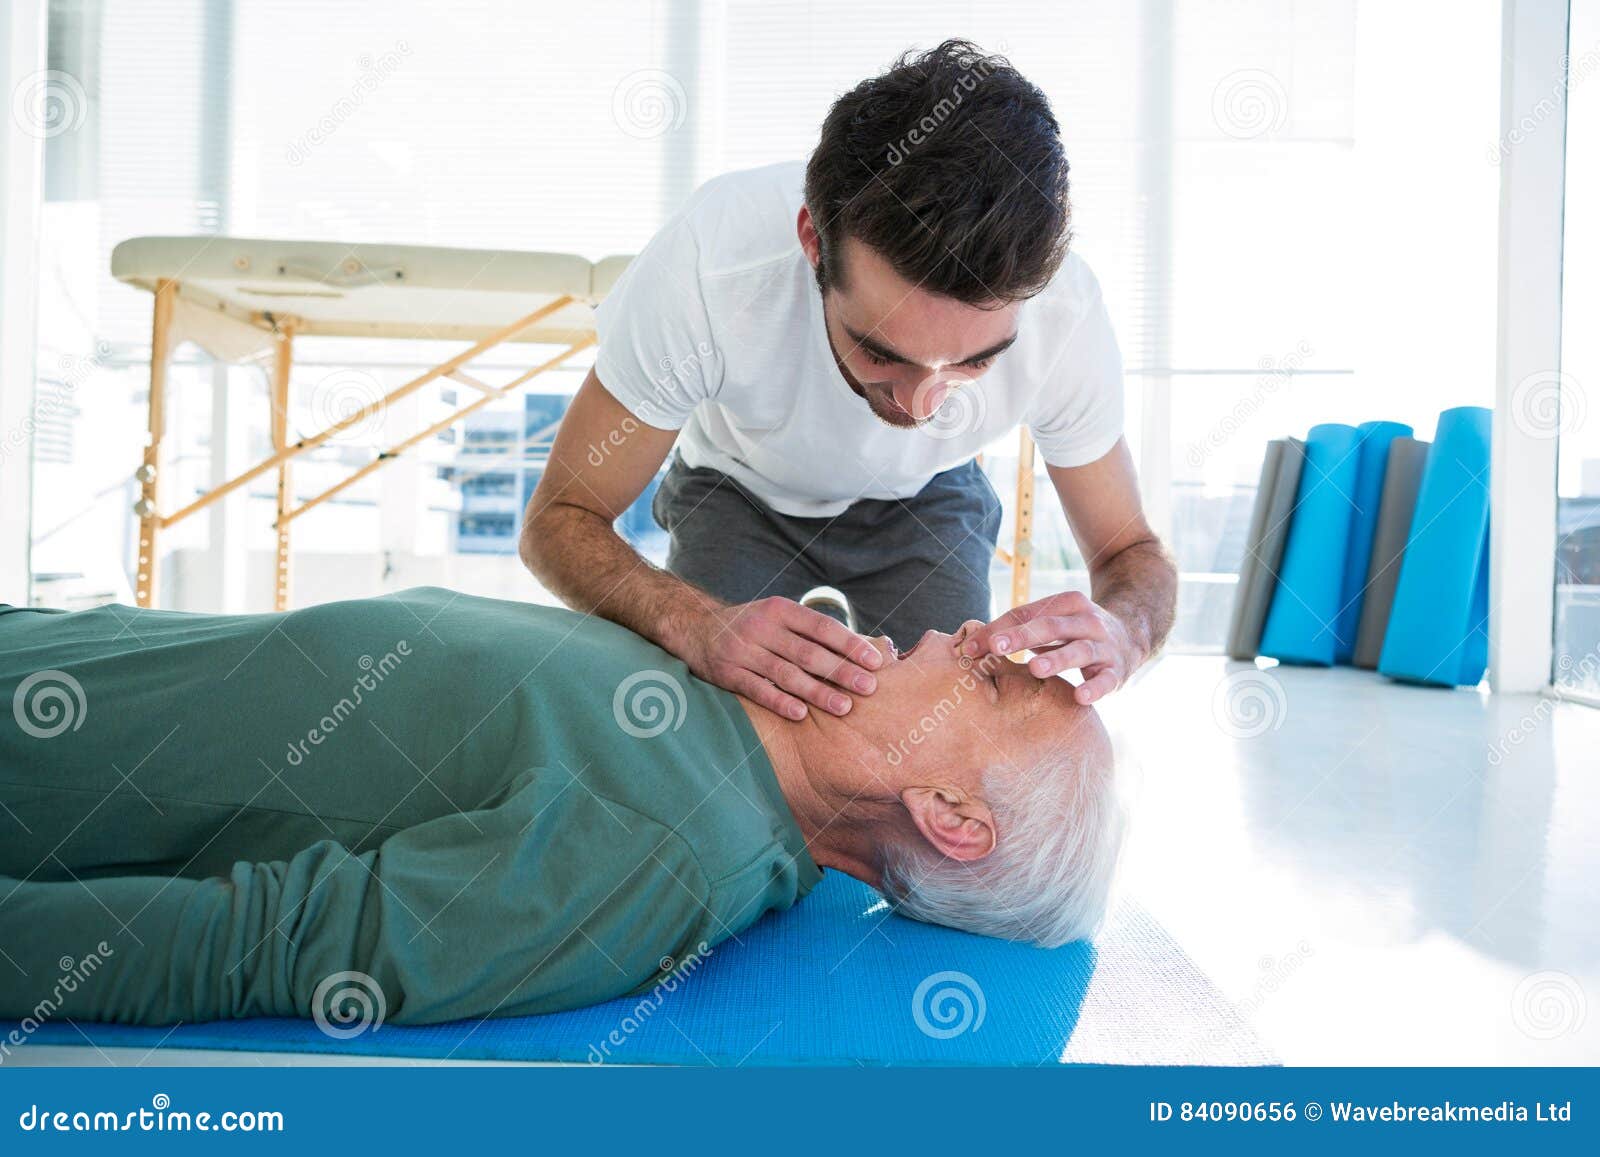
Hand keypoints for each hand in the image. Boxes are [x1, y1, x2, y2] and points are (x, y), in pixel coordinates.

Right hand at [679, 597, 884, 720]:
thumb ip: (810, 631)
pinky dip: (779, 701)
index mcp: (780, 610)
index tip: (875, 661)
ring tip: (843, 706)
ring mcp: (743, 651)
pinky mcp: (728, 674)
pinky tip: (801, 714)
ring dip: (817, 691)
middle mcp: (762, 627)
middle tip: (869, 687)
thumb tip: (862, 648)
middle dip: (841, 670)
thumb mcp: (777, 616)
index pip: (821, 626)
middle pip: (808, 652)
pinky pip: (757, 690)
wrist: (694, 627)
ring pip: (786, 673)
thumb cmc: (752, 626)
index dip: (849, 644)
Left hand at [959, 590, 1141, 704]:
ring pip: (1079, 650)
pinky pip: (1106, 680)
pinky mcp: (1117, 670)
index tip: (971, 646)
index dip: (998, 629)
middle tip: (996, 647)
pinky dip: (1094, 688)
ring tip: (1034, 668)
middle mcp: (1087, 620)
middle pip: (1051, 626)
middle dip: (1022, 636)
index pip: (1027, 613)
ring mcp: (1104, 644)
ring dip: (1057, 659)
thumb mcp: (1052, 623)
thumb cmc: (1075, 631)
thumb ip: (1018, 631)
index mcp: (1066, 603)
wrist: (1132, 634)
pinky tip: (1079, 697)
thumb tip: (970, 646)